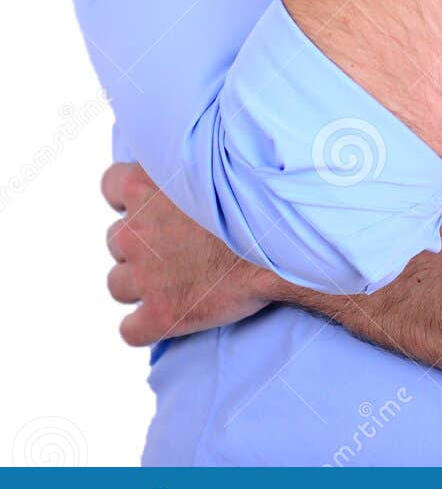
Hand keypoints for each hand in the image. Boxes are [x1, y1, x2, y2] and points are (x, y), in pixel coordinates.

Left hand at [102, 161, 276, 347]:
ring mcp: (144, 275)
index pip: (111, 184)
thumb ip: (192, 160)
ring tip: (178, 278)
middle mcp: (135, 230)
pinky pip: (131, 330)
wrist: (284, 243)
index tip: (157, 203)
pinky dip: (148, 325)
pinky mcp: (160, 315)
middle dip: (141, 243)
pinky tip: (173, 314)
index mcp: (145, 185)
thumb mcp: (221, 157)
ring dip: (141, 283)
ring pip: (118, 284)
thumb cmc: (260, 196)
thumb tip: (194, 158)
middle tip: (179, 243)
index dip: (132, 197)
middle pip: (115, 239)